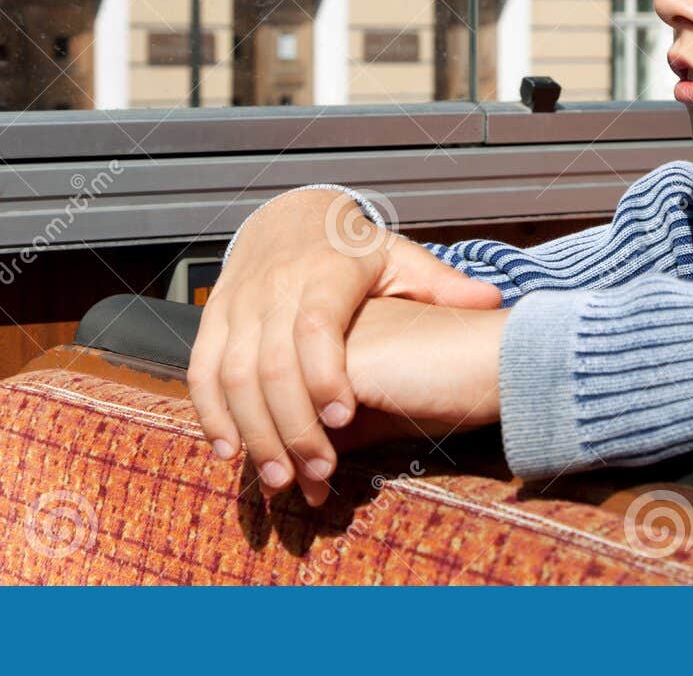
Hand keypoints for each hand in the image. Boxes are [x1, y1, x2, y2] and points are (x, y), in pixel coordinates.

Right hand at [188, 189, 500, 504]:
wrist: (288, 214)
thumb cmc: (352, 249)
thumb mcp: (399, 258)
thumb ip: (441, 286)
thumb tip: (491, 300)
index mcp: (326, 271)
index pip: (317, 325)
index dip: (325, 373)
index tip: (345, 418)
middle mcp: (275, 285)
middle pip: (272, 361)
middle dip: (290, 424)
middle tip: (314, 473)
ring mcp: (239, 302)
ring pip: (231, 372)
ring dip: (251, 430)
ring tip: (277, 477)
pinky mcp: (214, 317)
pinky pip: (202, 369)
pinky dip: (210, 413)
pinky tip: (230, 452)